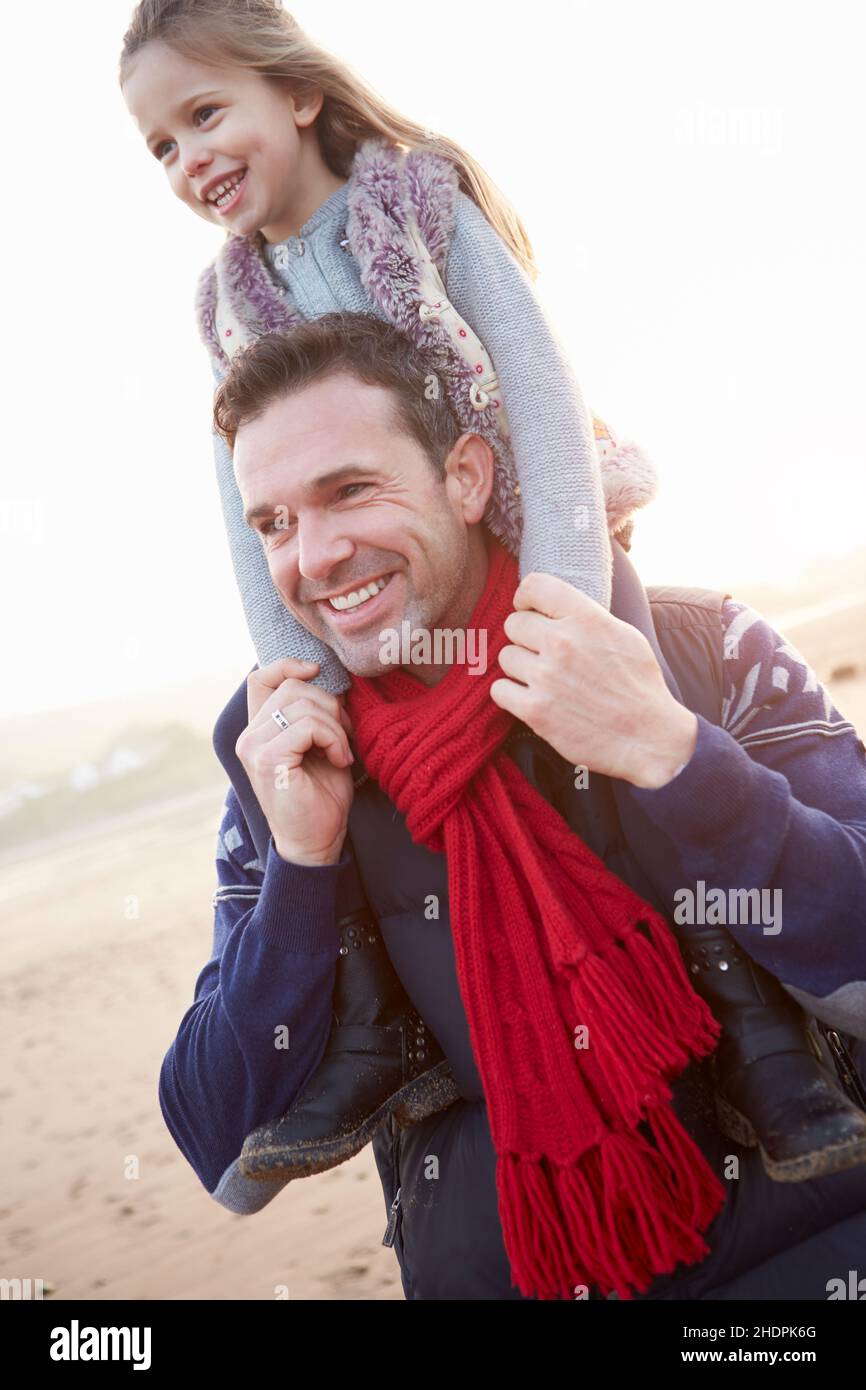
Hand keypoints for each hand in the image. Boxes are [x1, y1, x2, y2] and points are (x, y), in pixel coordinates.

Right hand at [235, 658, 354, 865]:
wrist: (316, 841)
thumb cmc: (321, 796)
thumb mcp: (320, 744)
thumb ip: (316, 713)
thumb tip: (332, 679)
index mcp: (259, 729)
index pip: (262, 678)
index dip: (289, 665)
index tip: (318, 672)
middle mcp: (249, 735)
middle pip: (292, 687)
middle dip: (329, 705)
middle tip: (344, 735)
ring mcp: (254, 747)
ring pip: (303, 705)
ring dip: (335, 726)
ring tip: (341, 752)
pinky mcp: (268, 759)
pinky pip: (309, 726)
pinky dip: (333, 739)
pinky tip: (339, 760)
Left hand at [489, 572, 697, 788]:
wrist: (650, 738)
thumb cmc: (640, 687)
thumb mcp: (625, 635)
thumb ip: (588, 616)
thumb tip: (557, 605)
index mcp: (586, 618)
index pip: (534, 586)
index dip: (526, 598)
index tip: (531, 611)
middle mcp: (562, 643)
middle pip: (513, 623)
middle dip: (526, 638)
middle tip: (544, 655)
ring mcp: (546, 677)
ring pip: (505, 657)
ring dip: (520, 668)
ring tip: (544, 680)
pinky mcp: (535, 711)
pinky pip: (499, 690)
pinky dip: (512, 696)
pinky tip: (533, 699)